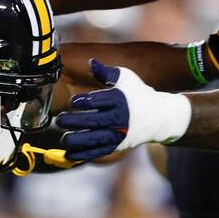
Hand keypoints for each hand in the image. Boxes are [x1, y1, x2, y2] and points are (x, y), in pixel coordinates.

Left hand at [56, 59, 190, 161]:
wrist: (159, 117)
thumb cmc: (138, 94)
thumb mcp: (126, 78)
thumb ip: (106, 72)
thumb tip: (91, 62)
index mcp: (119, 100)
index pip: (100, 101)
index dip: (85, 101)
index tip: (73, 102)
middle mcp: (119, 119)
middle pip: (94, 121)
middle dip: (74, 122)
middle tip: (59, 119)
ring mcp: (117, 134)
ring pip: (94, 140)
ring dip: (77, 141)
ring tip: (63, 139)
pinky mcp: (116, 146)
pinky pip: (98, 152)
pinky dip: (83, 155)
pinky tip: (68, 155)